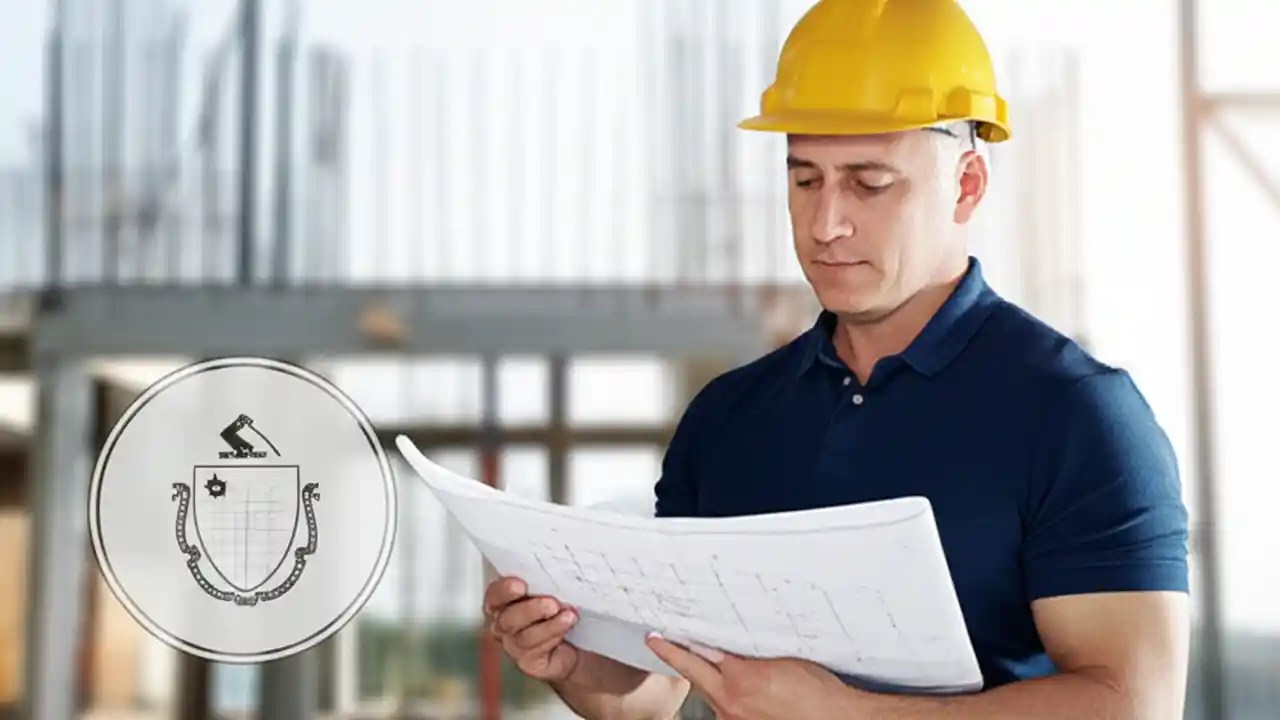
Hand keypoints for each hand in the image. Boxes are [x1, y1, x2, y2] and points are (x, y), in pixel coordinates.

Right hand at [483, 576, 580, 682]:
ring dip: (548, 625)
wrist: (574, 644)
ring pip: (524, 637)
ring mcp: (514, 645)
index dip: (503, 590)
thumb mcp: (550, 592)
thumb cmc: (557, 611)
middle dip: (530, 610)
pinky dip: (553, 637)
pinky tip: (566, 626)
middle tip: (551, 603)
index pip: (494, 595)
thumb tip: (558, 568)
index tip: (520, 584)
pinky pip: (536, 651)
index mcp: (503, 602)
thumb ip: (545, 583)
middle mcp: (504, 624)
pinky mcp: (528, 662)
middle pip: (507, 619)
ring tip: (568, 616)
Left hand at [645, 633, 856, 718]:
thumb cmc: (817, 693)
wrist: (836, 719)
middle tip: (664, 645)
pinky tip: (735, 692)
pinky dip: (725, 700)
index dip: (672, 648)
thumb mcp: (780, 662)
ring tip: (713, 669)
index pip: (695, 659)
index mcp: (739, 681)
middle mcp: (731, 705)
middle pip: (696, 679)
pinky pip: (725, 712)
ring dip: (709, 682)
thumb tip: (721, 651)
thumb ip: (743, 657)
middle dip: (681, 662)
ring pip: (711, 697)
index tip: (656, 639)